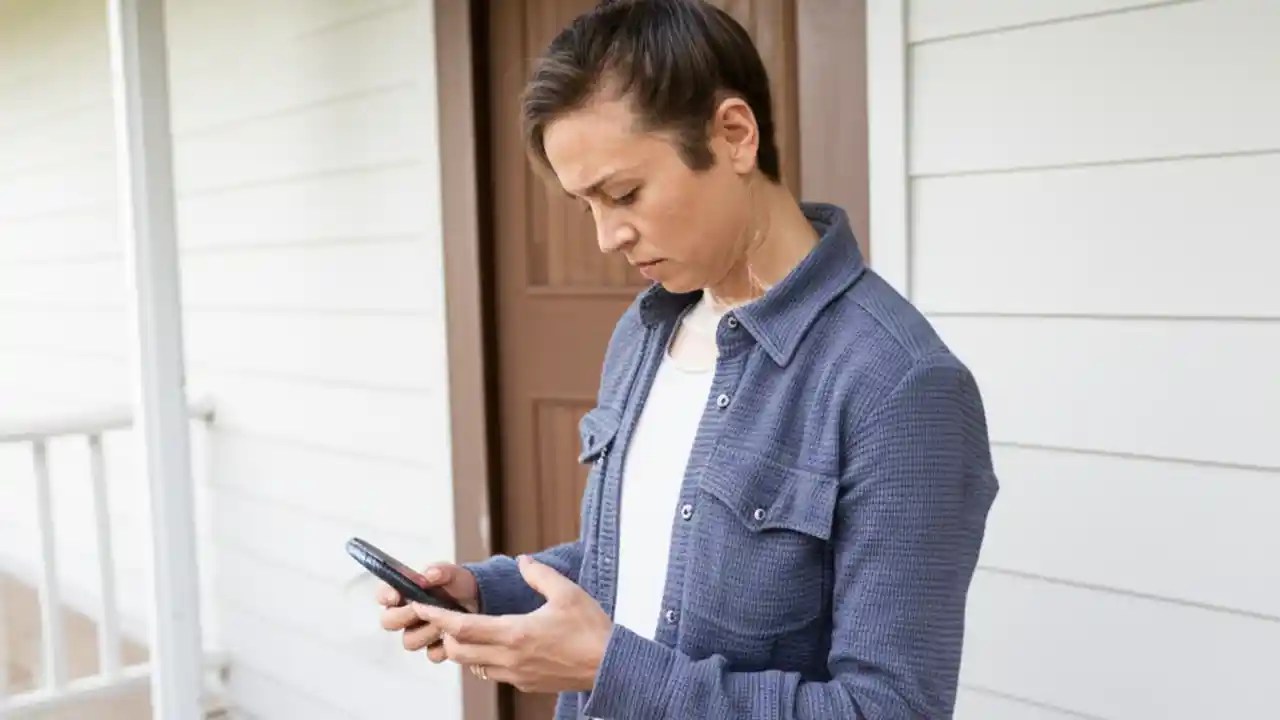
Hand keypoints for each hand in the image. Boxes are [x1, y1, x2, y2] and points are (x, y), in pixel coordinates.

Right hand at [376, 562, 479, 662]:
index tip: (397, 596)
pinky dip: (444, 646)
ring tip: (445, 621)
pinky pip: (432, 654)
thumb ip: (440, 571)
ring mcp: (419, 633)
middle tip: (421, 609)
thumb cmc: (459, 584)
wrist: (480, 600)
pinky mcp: (435, 648)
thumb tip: (427, 575)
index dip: (386, 596)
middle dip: (405, 616)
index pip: (383, 595)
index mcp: (404, 593)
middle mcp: (405, 615)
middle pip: (388, 622)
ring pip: (409, 641)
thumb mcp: (453, 572)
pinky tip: (454, 635)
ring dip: (427, 631)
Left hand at [411, 555, 611, 692]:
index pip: (462, 627)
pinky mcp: (524, 683)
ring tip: (467, 629)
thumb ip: (539, 574)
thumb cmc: (590, 630)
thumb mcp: (567, 592)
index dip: (436, 616)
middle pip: (457, 650)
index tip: (420, 605)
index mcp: (515, 633)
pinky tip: (495, 644)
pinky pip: (492, 673)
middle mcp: (509, 658)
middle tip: (442, 616)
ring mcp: (515, 674)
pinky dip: (483, 659)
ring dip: (463, 648)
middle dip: (445, 633)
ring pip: (472, 664)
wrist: (610, 666)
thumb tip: (522, 561)